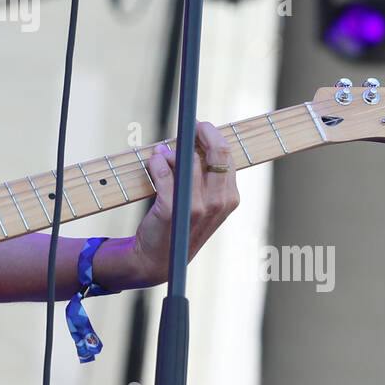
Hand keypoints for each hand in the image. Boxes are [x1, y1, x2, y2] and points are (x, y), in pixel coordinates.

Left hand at [130, 121, 239, 285]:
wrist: (158, 259)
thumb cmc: (181, 226)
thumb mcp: (204, 203)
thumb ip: (205, 176)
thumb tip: (192, 140)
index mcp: (230, 198)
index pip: (228, 156)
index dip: (212, 135)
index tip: (199, 126)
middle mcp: (218, 202)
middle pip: (217, 151)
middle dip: (201, 131)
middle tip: (189, 125)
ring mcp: (196, 206)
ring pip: (188, 159)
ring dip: (171, 152)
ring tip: (162, 155)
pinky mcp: (172, 207)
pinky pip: (164, 170)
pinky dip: (156, 161)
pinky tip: (154, 160)